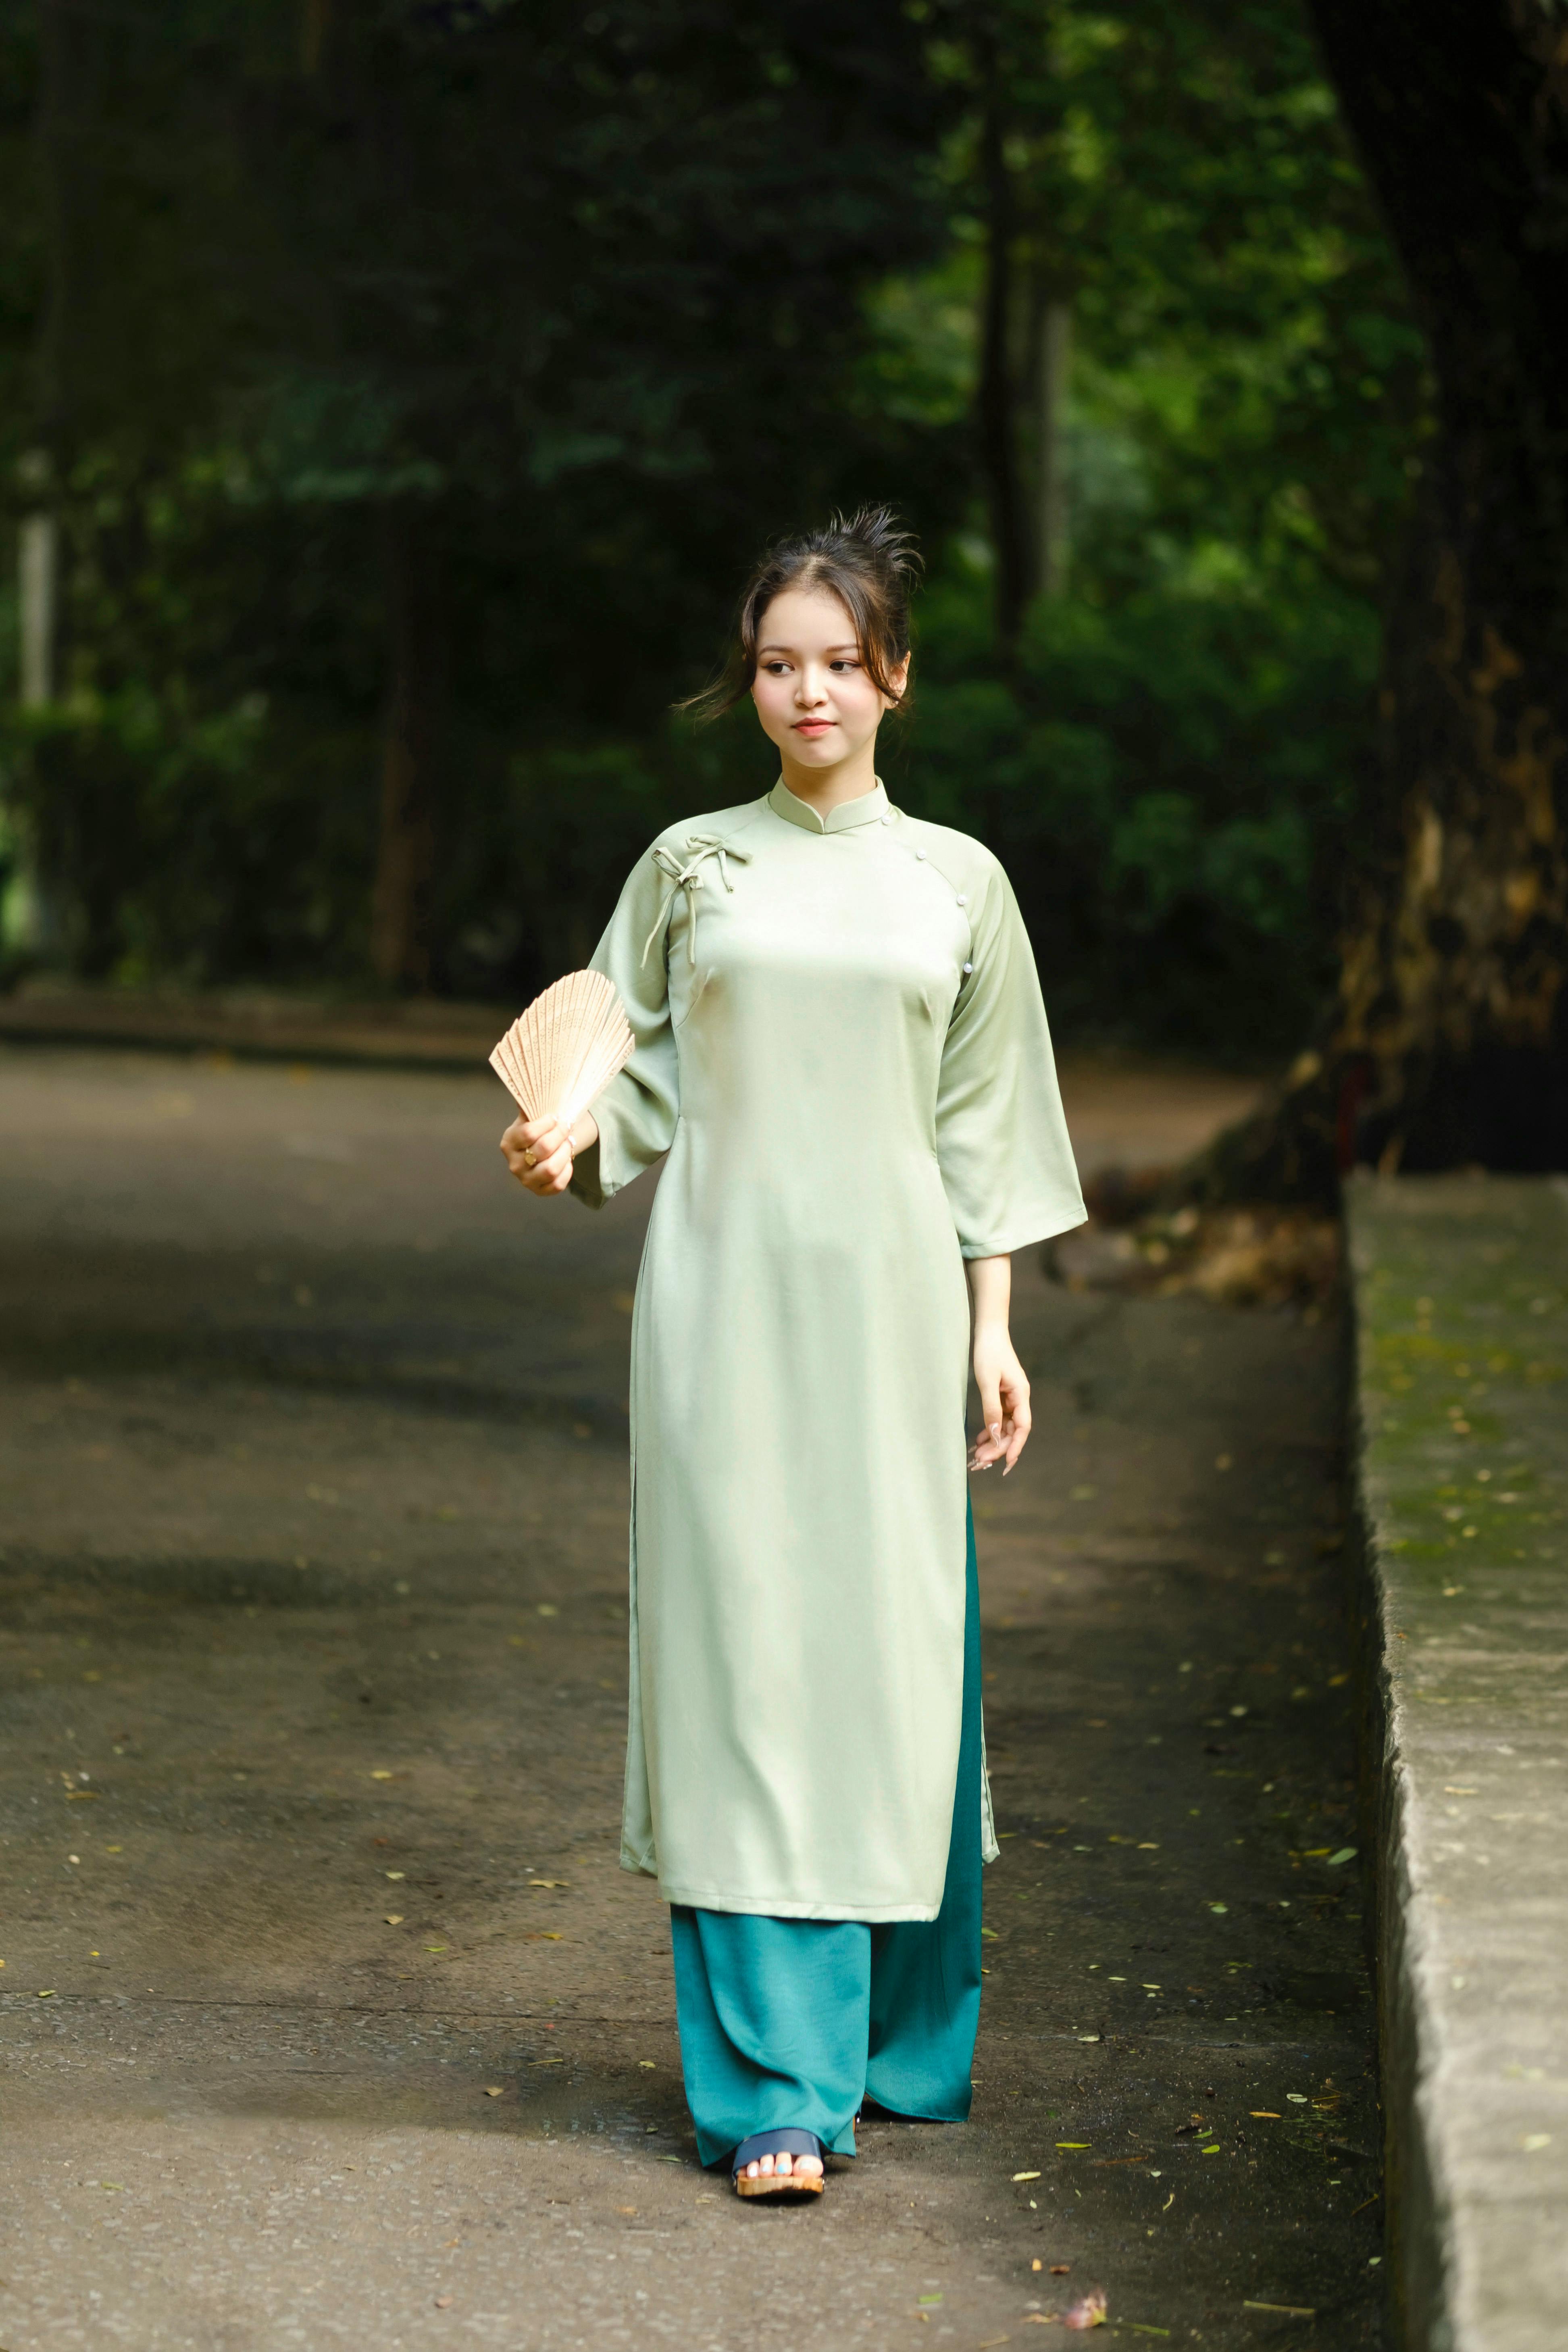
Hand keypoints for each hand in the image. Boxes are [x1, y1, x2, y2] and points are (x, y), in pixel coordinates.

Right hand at [500, 1109, 595, 1196]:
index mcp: (509, 1142)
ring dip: (565, 1153)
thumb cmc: (538, 1130)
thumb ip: (530, 1103)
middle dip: (560, 1134)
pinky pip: (558, 1184)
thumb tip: (527, 1083)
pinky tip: (567, 1160)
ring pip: (551, 1169)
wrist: (541, 1151)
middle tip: (567, 1126)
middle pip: (543, 1149)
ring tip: (568, 1142)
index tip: (556, 1117)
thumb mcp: (531, 1116)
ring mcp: (526, 1180)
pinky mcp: (540, 1191)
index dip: (547, 1123)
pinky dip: (567, 1171)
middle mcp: (513, 1163)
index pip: (528, 1133)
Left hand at [968, 1326, 1030, 1474]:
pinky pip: (997, 1419)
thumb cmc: (989, 1353)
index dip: (1016, 1447)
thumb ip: (991, 1408)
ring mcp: (1010, 1398)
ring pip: (1004, 1427)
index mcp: (1021, 1395)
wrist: (988, 1333)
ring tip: (977, 1457)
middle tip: (981, 1463)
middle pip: (1012, 1431)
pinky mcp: (1001, 1396)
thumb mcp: (988, 1381)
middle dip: (998, 1448)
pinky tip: (978, 1441)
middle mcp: (1019, 1399)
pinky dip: (989, 1431)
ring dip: (992, 1442)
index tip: (1006, 1464)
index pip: (1022, 1428)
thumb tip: (994, 1435)